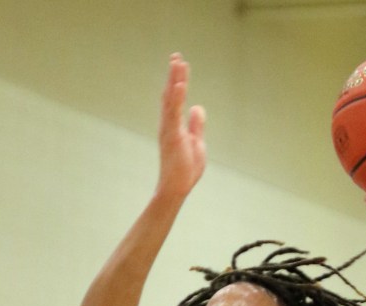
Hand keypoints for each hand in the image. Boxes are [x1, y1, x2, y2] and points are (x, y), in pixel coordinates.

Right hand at [156, 53, 205, 199]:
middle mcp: (168, 124)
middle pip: (170, 94)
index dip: (177, 81)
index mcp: (174, 125)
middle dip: (173, 75)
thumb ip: (196, 125)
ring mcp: (169, 129)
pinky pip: (174, 114)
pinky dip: (176, 98)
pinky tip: (179, 85)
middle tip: (176, 56)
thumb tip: (197, 107)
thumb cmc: (184, 170)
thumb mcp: (196, 142)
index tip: (179, 64)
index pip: (175, 99)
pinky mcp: (173, 136)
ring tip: (177, 62)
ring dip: (175, 80)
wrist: (176, 188)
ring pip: (171, 100)